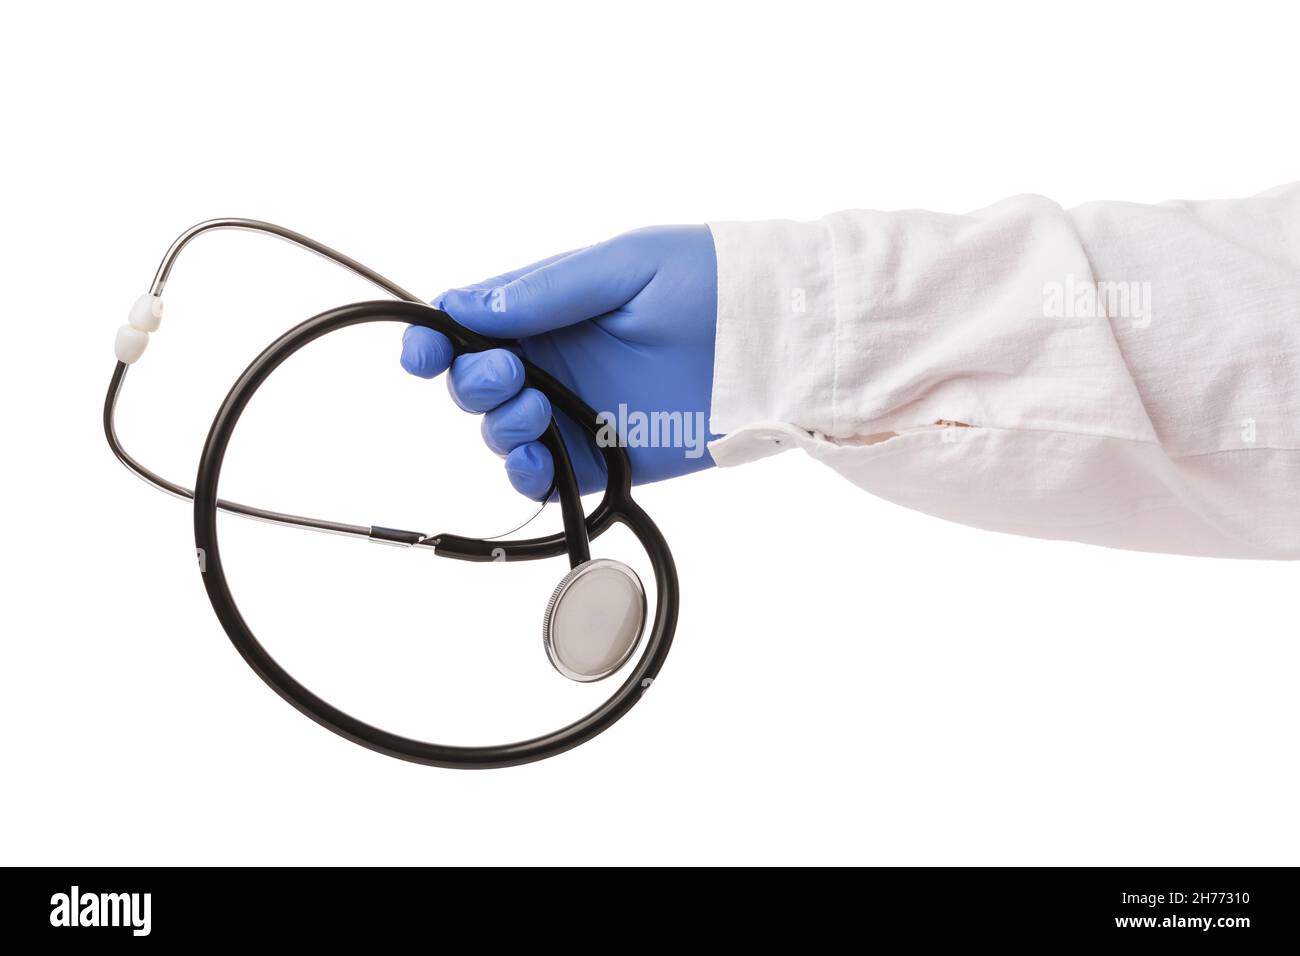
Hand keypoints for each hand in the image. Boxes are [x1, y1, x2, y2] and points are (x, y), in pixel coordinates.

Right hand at [400, 225, 717, 498]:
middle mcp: (557, 360)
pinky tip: (536, 457)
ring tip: (533, 410)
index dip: (437, 338)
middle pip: (475, 381)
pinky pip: (544, 477)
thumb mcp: (626, 266)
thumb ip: (548, 290)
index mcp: (553, 308)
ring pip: (501, 431)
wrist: (778, 341)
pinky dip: (526, 473)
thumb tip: (468, 307)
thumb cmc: (711, 282)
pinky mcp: (603, 458)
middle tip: (505, 373)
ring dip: (498, 424)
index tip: (422, 351)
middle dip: (471, 380)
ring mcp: (577, 412)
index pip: (473, 324)